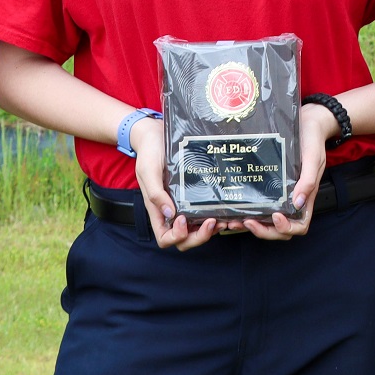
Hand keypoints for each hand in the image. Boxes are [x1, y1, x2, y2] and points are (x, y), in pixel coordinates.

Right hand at [132, 118, 220, 249]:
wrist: (156, 134)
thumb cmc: (149, 152)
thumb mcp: (148, 171)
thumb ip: (155, 193)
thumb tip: (171, 214)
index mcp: (157, 210)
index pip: (165, 238)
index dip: (176, 235)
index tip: (183, 218)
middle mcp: (172, 212)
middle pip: (185, 240)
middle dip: (199, 237)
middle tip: (212, 222)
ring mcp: (184, 205)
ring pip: (197, 230)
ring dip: (211, 230)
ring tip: (223, 219)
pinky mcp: (195, 195)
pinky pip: (205, 212)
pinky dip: (216, 216)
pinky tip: (226, 210)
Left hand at [239, 104, 329, 239]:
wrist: (308, 120)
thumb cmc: (313, 140)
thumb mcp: (314, 158)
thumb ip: (308, 181)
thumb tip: (296, 203)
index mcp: (305, 197)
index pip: (298, 225)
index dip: (286, 228)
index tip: (276, 216)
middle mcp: (292, 199)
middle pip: (279, 229)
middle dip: (263, 230)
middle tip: (247, 222)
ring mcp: (280, 193)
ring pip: (267, 219)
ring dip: (252, 224)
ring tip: (234, 220)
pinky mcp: (269, 183)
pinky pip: (259, 202)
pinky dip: (248, 209)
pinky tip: (235, 206)